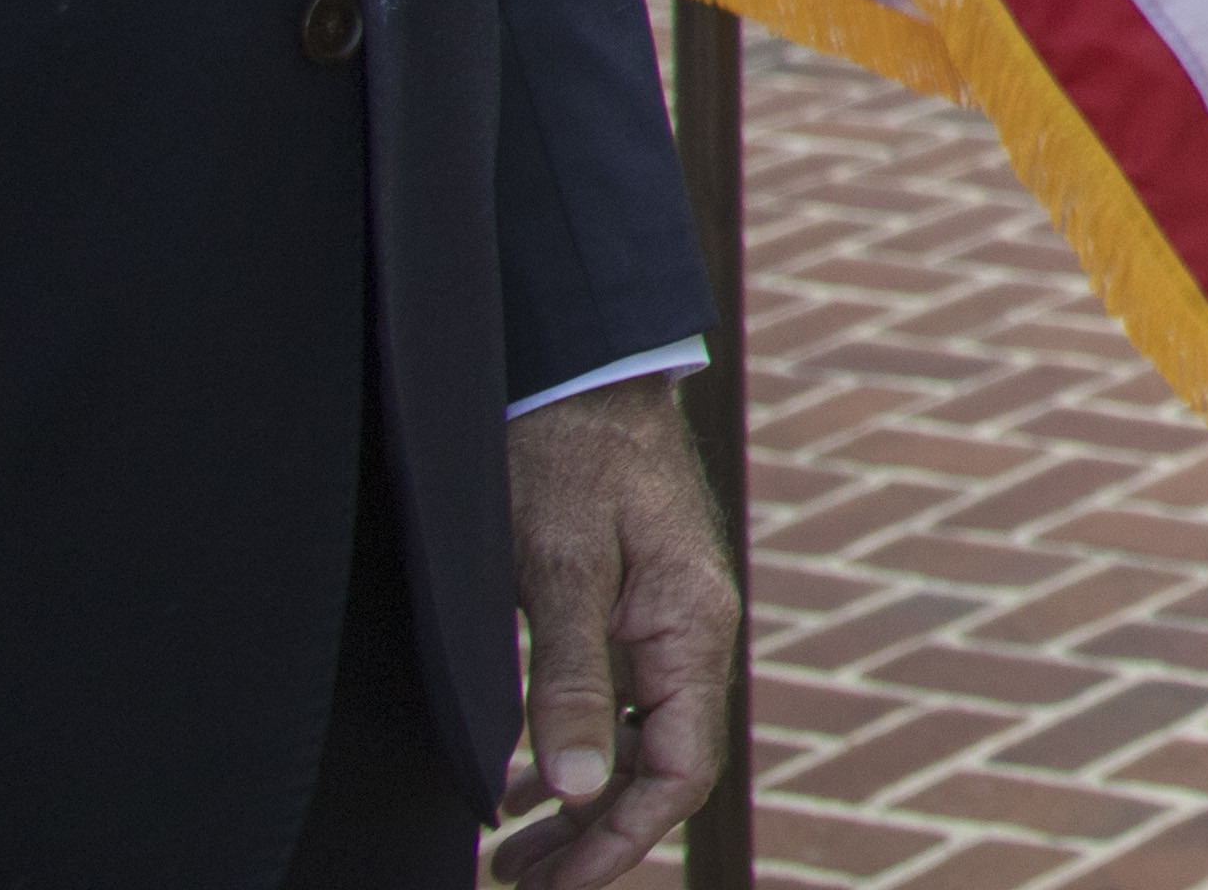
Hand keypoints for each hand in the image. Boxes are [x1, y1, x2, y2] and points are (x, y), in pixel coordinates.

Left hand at [486, 376, 733, 888]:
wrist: (578, 370)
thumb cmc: (566, 456)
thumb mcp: (559, 569)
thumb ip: (572, 680)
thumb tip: (580, 789)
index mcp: (693, 627)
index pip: (679, 770)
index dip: (619, 842)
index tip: (551, 887)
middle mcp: (694, 632)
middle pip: (665, 768)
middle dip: (596, 839)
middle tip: (516, 882)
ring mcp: (669, 620)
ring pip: (644, 741)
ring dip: (585, 805)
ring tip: (513, 855)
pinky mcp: (637, 606)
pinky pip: (626, 703)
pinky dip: (581, 752)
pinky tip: (528, 781)